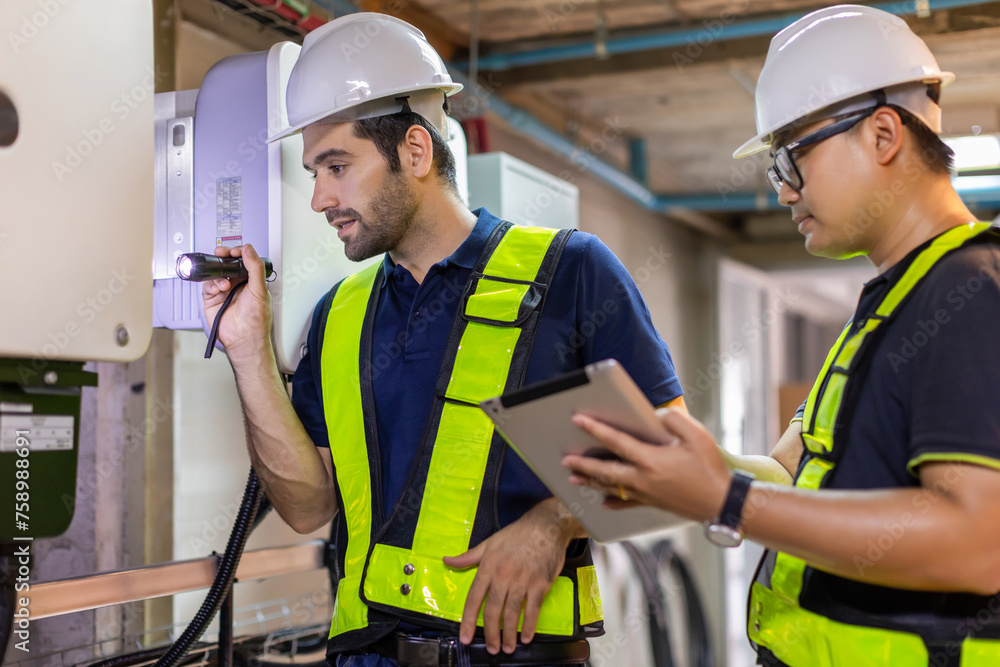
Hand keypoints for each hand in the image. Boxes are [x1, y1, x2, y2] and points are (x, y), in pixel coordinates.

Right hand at [202, 244, 271, 363]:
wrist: (244, 338)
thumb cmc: (257, 320)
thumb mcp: (260, 290)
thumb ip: (255, 267)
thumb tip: (249, 249)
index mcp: (251, 281)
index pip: (243, 261)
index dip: (238, 253)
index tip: (235, 250)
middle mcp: (238, 285)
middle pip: (227, 264)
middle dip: (223, 257)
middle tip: (221, 253)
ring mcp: (224, 292)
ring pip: (216, 274)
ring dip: (218, 274)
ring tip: (224, 284)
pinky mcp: (212, 299)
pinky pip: (207, 286)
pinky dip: (211, 285)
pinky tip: (218, 290)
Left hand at [442, 498, 578, 654]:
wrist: (545, 527)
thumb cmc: (517, 535)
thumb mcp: (488, 543)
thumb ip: (468, 557)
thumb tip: (446, 561)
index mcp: (488, 567)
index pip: (474, 598)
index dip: (468, 620)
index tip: (465, 637)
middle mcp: (503, 576)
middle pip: (493, 610)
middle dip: (490, 633)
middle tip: (491, 649)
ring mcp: (522, 581)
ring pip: (512, 613)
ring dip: (509, 634)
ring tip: (507, 648)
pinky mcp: (540, 584)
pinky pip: (533, 609)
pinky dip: (529, 625)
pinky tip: (526, 636)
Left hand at [562, 407, 731, 520]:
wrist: (722, 503)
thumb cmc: (710, 469)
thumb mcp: (697, 436)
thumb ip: (674, 420)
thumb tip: (656, 417)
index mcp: (651, 460)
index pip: (616, 441)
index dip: (596, 429)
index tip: (579, 420)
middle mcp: (643, 478)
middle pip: (605, 471)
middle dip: (583, 464)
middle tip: (565, 459)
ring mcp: (646, 494)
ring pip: (611, 487)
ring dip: (591, 481)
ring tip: (573, 477)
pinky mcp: (652, 503)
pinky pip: (626, 503)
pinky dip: (613, 501)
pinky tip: (603, 502)